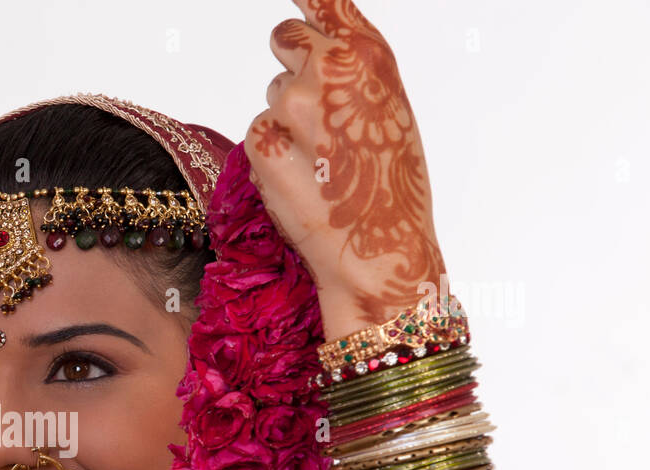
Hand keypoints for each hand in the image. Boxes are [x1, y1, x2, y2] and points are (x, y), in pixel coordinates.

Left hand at [244, 0, 446, 338]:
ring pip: (271, 96)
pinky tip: (300, 180)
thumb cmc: (392, 185)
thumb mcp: (389, 110)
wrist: (379, 250)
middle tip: (315, 115)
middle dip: (293, 67)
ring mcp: (293, 105)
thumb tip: (317, 45)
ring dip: (285, 121)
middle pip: (284, 39)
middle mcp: (331, 69)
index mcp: (369, 55)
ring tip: (319, 161)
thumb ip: (355, 69)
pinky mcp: (264, 142)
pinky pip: (257, 133)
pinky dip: (271, 155)